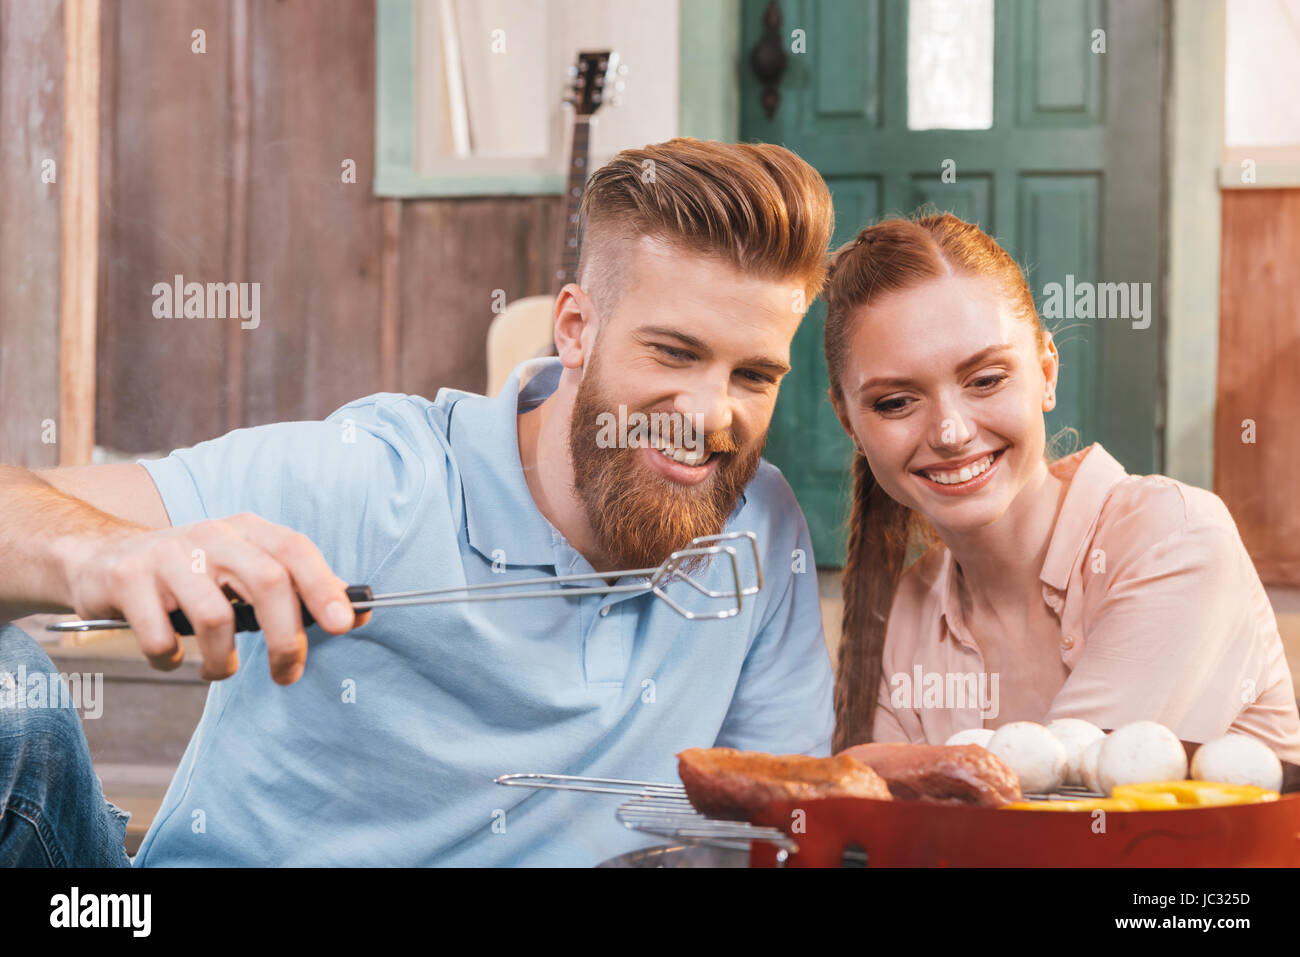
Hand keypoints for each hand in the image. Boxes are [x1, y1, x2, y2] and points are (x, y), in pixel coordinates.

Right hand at [56, 513, 368, 683]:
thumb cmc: (189, 575)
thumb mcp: (242, 570)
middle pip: (267, 582)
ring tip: (218, 669)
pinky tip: (171, 658)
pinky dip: (171, 660)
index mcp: (246, 530)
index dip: (324, 586)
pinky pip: (162, 637)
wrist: (98, 559)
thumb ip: (296, 590)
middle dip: (286, 639)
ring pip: (216, 617)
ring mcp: (167, 554)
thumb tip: (358, 614)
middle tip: (287, 674)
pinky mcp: (127, 579)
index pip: (295, 550)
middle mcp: (211, 534)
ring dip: (222, 660)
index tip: (345, 625)